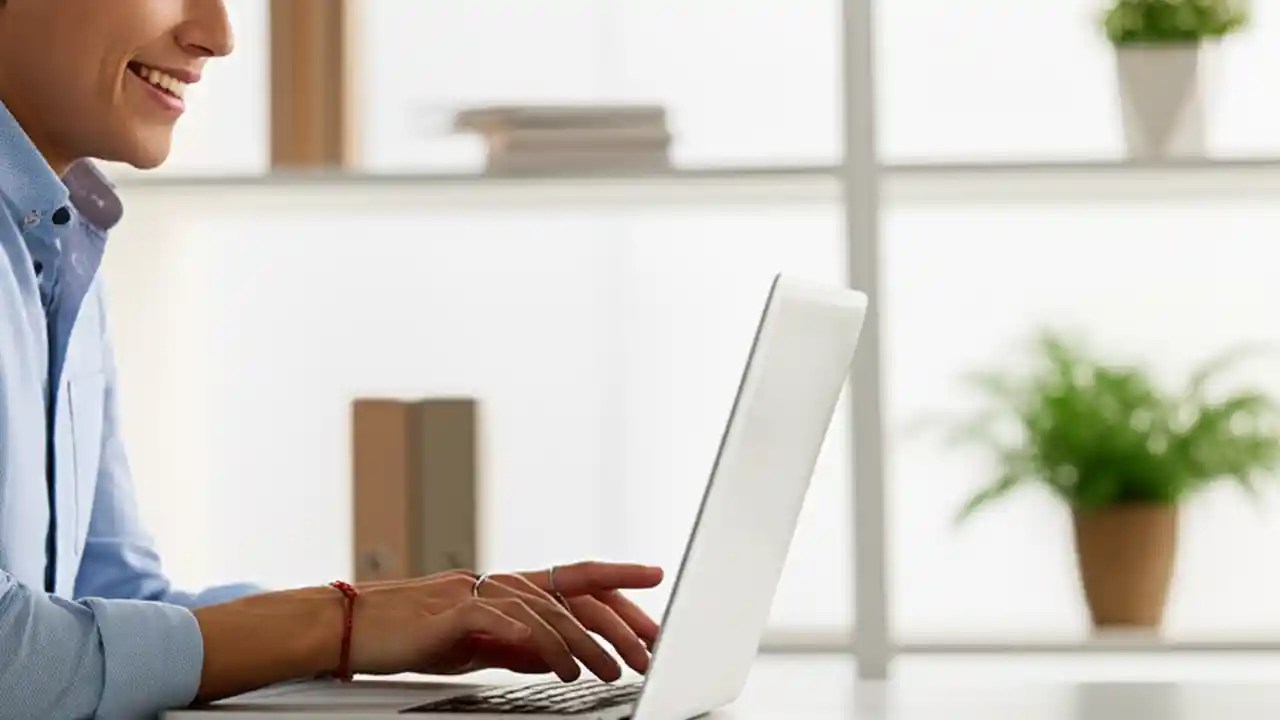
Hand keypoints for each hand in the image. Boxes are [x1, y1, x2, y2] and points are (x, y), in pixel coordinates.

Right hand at [347, 562, 663, 681]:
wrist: (348, 627)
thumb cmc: (407, 636)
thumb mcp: (474, 644)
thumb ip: (516, 645)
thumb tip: (559, 655)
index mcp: (505, 588)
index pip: (573, 576)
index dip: (617, 576)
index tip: (657, 579)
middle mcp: (496, 582)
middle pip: (568, 595)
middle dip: (613, 624)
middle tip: (644, 653)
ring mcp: (472, 592)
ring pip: (539, 609)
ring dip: (577, 643)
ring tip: (602, 672)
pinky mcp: (446, 613)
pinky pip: (493, 618)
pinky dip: (524, 634)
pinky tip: (548, 655)